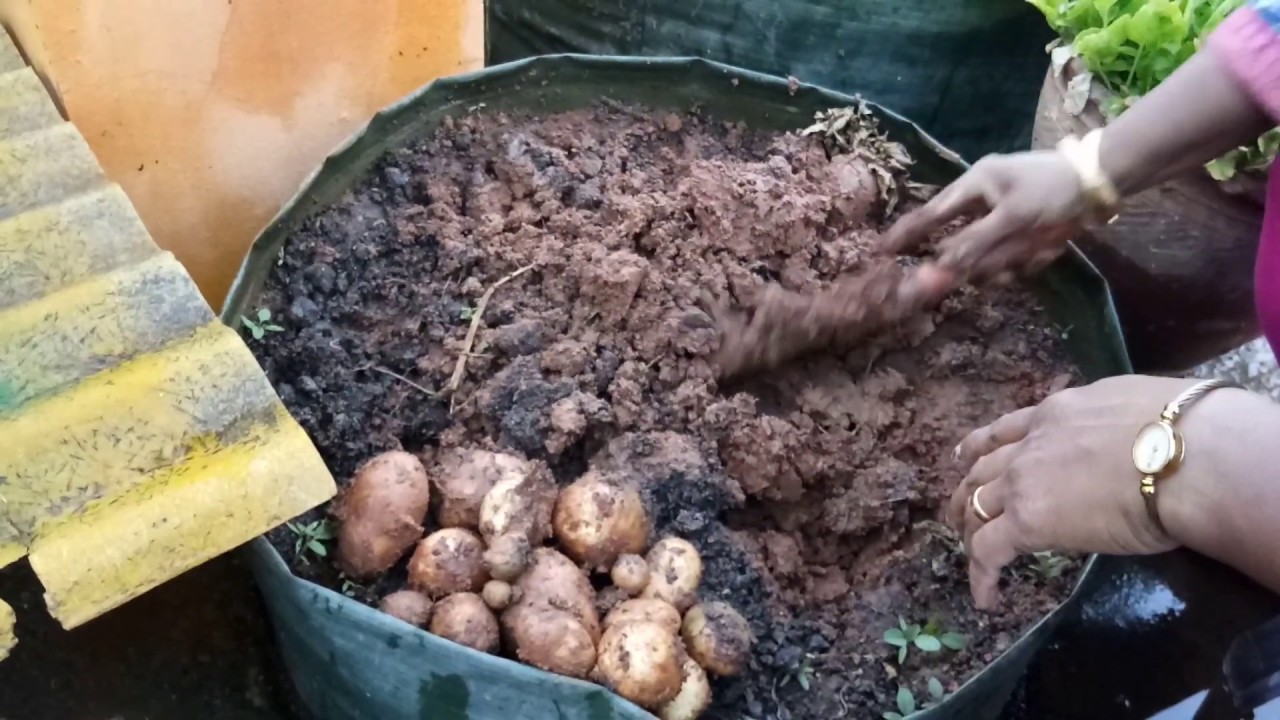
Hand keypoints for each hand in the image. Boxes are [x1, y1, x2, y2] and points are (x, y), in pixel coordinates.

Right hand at [880, 151, 1091, 301]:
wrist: (1106, 183)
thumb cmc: (1054, 191)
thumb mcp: (1012, 220)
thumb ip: (971, 247)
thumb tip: (934, 272)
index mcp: (973, 186)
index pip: (929, 215)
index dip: (904, 236)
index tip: (879, 253)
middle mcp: (983, 202)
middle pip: (960, 245)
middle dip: (982, 260)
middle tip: (1000, 261)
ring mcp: (1003, 218)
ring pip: (987, 257)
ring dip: (1009, 262)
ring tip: (1038, 249)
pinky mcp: (1023, 232)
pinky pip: (1012, 259)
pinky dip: (1028, 260)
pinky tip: (1049, 248)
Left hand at [949, 375, 1223, 609]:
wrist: (1188, 457)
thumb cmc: (1185, 434)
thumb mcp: (1131, 410)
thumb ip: (1109, 426)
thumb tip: (1121, 443)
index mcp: (1057, 412)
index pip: (1006, 431)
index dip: (981, 448)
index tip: (965, 459)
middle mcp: (1030, 443)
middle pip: (982, 470)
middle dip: (966, 492)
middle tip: (958, 514)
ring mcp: (1023, 481)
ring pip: (976, 507)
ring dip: (969, 532)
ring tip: (968, 554)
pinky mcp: (1025, 520)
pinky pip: (988, 550)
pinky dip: (981, 574)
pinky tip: (986, 596)